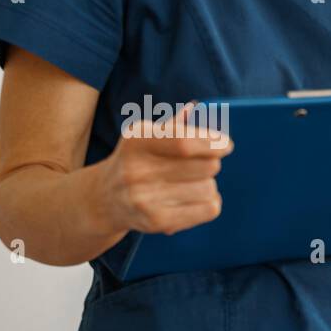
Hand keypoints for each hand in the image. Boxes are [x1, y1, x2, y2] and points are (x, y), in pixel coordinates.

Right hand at [96, 102, 232, 235]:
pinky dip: (211, 203)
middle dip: (211, 164)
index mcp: (137, 140)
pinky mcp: (156, 221)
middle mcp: (137, 169)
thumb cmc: (136, 161)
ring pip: (209, 188)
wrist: (105, 199)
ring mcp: (145, 198)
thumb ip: (173, 125)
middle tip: (201, 167)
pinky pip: (209, 209)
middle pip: (206, 166)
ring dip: (208, 185)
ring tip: (190, 184)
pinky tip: (195, 199)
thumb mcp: (145, 137)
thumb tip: (196, 108)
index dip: (212, 143)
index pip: (185, 141)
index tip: (226, 145)